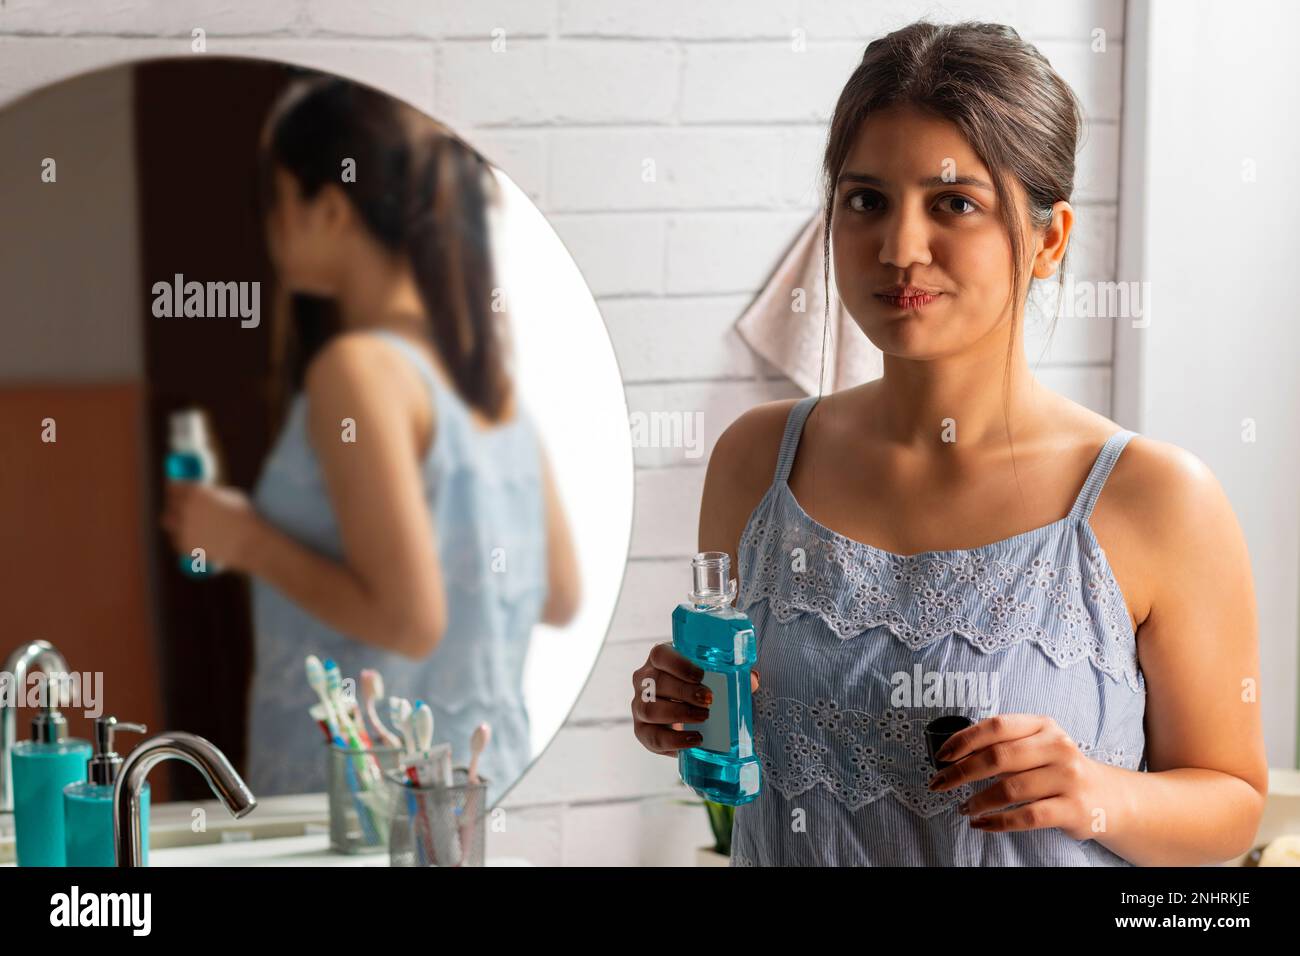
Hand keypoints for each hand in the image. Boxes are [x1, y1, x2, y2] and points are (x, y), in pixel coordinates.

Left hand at [160, 481, 257, 572]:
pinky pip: (177, 540)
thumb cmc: (246, 517)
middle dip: (174, 505)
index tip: (176, 490)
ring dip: (174, 521)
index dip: (175, 488)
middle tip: (179, 507)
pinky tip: (187, 538)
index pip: (175, 486)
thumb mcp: (231, 497)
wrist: (250, 542)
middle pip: (170, 505)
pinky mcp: (186, 546)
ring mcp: (184, 528)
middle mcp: (185, 508)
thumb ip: (215, 495)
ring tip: (181, 523)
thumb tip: (210, 496)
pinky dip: (181, 538)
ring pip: (168, 523)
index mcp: (196, 492)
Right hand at [631, 642, 759, 755]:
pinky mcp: (641, 730)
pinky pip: (652, 737)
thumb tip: (752, 680)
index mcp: (659, 660)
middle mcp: (643, 680)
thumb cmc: (699, 689)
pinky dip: (674, 741)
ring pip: (650, 709)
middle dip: (684, 693)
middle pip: (656, 683)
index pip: (660, 655)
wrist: (685, 713)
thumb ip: (733, 676)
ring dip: (679, 715)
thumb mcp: (714, 678)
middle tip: (709, 701)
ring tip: (704, 719)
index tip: (701, 675)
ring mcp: (638, 705)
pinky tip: (695, 740)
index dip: (679, 664)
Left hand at [927, 713, 1114, 840]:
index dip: (964, 740)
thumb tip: (954, 754)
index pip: (997, 726)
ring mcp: (1067, 778)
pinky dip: (997, 822)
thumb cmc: (1059, 768)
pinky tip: (981, 824)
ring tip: (963, 808)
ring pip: (1010, 789)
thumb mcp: (1038, 745)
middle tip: (939, 783)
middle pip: (999, 757)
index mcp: (1043, 725)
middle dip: (961, 772)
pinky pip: (1027, 817)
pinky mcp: (1073, 809)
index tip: (942, 755)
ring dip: (977, 801)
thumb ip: (1005, 744)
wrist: (1108, 797)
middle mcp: (1057, 747)